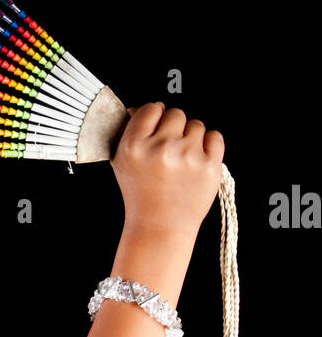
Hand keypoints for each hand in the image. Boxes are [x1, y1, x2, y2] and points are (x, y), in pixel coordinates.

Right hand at [110, 102, 223, 240]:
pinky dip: (208, 145)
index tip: (157, 126)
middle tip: (169, 148)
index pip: (151, 108)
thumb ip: (129, 132)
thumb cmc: (140, 196)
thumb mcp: (121, 163)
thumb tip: (143, 108)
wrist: (159, 228)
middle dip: (173, 128)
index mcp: (134, 146)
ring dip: (191, 138)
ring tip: (182, 160)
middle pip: (176, 113)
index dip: (155, 116)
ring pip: (196, 125)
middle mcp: (161, 148)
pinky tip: (196, 161)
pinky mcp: (209, 166)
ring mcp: (187, 156)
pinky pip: (215, 137)